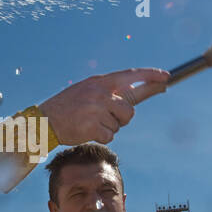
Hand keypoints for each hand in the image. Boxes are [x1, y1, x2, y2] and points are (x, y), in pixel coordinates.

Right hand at [39, 68, 168, 144]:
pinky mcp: (92, 126)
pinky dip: (101, 137)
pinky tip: (87, 131)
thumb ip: (111, 91)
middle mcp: (100, 93)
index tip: (166, 76)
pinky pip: (110, 135)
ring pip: (119, 125)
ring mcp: (96, 110)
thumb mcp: (89, 90)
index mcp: (100, 82)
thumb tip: (140, 91)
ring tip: (91, 122)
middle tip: (105, 118)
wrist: (45, 120)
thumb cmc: (69, 106)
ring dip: (109, 127)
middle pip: (129, 110)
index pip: (131, 75)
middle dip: (122, 118)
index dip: (150, 75)